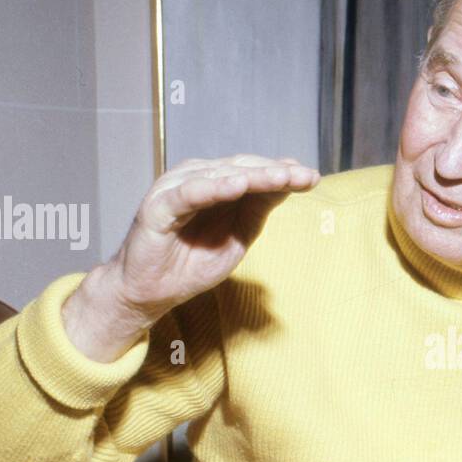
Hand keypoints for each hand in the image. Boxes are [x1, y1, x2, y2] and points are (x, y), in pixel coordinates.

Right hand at [64, 156, 319, 360]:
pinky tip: (236, 185)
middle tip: (304, 176)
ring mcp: (176, 190)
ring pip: (219, 176)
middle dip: (275, 172)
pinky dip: (212, 187)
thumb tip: (287, 186)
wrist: (149, 292)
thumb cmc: (189, 265)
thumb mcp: (236, 240)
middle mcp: (196, 180)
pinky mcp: (158, 207)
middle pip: (241, 169)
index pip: (254, 173)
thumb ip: (256, 212)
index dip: (283, 173)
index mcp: (216, 186)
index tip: (312, 177)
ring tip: (281, 176)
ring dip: (252, 175)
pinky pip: (188, 193)